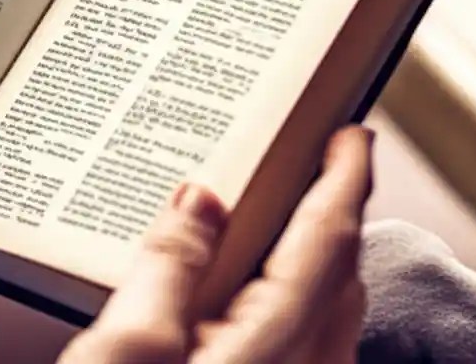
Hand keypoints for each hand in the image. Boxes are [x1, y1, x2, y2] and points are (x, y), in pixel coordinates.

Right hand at [58, 125, 374, 363]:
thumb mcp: (123, 348)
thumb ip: (170, 266)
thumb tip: (201, 201)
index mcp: (274, 346)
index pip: (329, 239)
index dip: (344, 178)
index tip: (352, 134)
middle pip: (340, 279)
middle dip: (337, 217)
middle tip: (319, 169)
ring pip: (328, 320)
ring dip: (318, 265)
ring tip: (284, 227)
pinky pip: (306, 352)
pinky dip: (295, 308)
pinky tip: (251, 308)